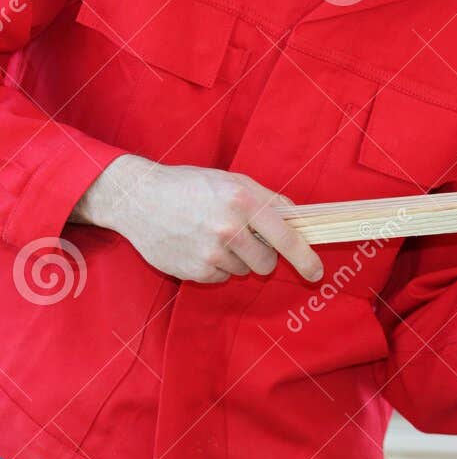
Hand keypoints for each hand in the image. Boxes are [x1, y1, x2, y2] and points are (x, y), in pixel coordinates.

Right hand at [71, 154, 322, 282]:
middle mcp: (229, 229)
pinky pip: (222, 277)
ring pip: (244, 271)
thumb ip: (269, 200)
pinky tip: (198, 246)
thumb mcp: (233, 181)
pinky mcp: (195, 271)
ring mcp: (210, 253)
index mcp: (243, 202)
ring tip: (212, 236)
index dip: (305, 257)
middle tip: (242, 237)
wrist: (139, 199)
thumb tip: (298, 220)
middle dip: (262, 254)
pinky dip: (216, 266)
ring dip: (237, 259)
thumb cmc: (190, 186)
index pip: (285, 237)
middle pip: (267, 262)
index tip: (316, 272)